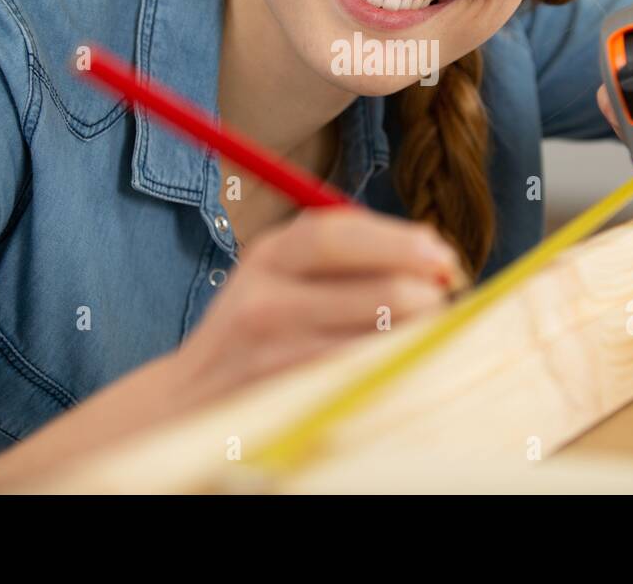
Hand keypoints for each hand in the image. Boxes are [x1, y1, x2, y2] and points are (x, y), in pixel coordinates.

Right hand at [175, 207, 464, 403]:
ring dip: (417, 335)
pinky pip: (367, 378)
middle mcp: (266, 300)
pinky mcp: (290, 398)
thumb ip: (345, 253)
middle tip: (443, 300)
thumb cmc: (257, 328)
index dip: (400, 240)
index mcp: (268, 255)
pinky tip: (395, 363)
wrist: (189, 399)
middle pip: (378, 290)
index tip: (443, 255)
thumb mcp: (279, 273)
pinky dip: (392, 368)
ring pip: (383, 340)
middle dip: (427, 295)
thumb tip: (435, 255)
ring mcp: (277, 355)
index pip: (339, 233)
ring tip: (420, 332)